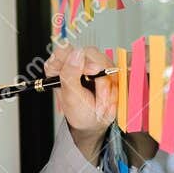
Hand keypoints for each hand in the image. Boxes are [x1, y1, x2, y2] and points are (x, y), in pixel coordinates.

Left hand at [46, 44, 115, 160]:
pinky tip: (106, 97)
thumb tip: (76, 54)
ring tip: (101, 102)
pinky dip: (114, 87)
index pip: (64, 50)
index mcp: (58, 66)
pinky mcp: (105, 67)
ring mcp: (91, 62)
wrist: (95, 122)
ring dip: (108, 85)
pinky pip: (115, 71)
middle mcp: (74, 60)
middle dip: (100, 78)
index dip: (76, 57)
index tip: (89, 71)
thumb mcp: (71, 97)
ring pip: (106, 63)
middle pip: (91, 53)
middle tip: (100, 95)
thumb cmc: (79, 112)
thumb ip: (70, 74)